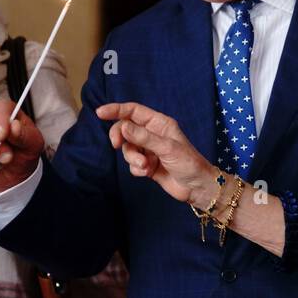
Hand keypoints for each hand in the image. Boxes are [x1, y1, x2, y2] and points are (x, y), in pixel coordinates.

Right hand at [95, 102, 217, 202]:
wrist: (196, 188)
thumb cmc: (189, 163)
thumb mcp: (167, 148)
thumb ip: (144, 137)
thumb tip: (123, 127)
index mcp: (159, 124)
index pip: (133, 111)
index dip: (116, 110)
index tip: (100, 113)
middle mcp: (153, 134)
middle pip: (125, 129)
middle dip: (120, 138)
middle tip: (116, 145)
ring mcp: (149, 150)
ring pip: (128, 149)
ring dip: (133, 158)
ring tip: (146, 165)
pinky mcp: (147, 164)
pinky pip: (132, 164)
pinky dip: (137, 169)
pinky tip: (148, 173)